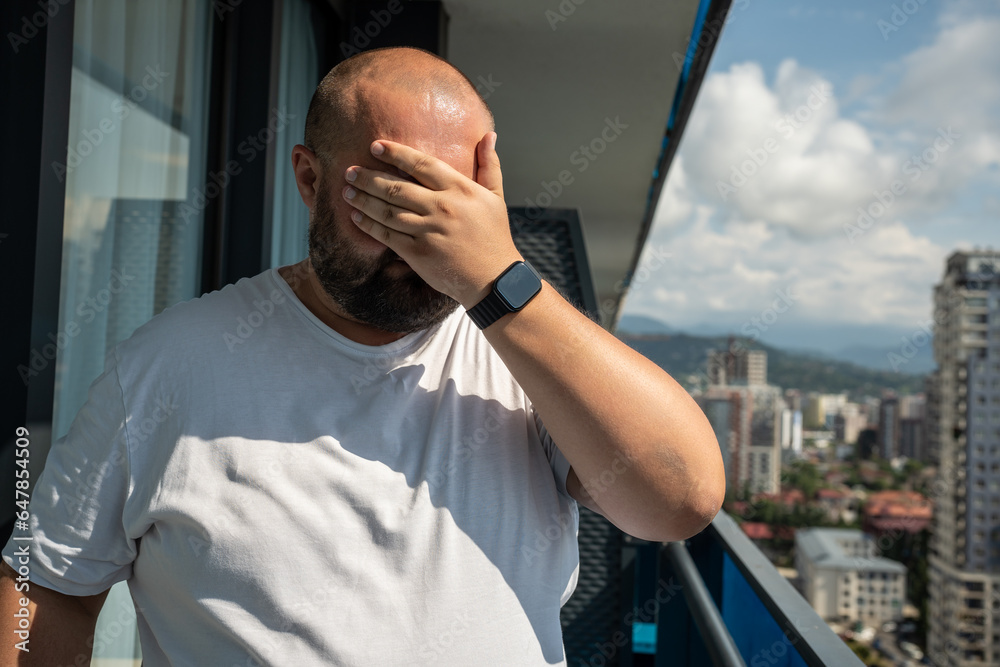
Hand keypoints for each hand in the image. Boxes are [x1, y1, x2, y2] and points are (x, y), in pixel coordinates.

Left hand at [342, 133, 522, 307]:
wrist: (495, 280)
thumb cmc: (495, 237)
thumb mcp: (496, 197)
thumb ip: (489, 165)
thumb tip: (489, 134)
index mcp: (459, 189)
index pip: (421, 164)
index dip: (395, 153)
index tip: (375, 146)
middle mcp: (442, 207)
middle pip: (396, 187)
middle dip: (368, 177)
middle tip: (350, 171)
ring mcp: (429, 231)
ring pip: (387, 211)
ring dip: (363, 200)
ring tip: (347, 191)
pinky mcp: (420, 254)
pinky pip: (388, 236)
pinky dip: (370, 226)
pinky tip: (357, 217)